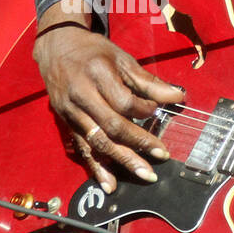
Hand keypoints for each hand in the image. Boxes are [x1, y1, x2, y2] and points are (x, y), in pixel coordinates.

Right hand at [32, 3, 184, 192]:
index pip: (124, 101)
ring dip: (122, 160)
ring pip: (98, 141)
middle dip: (138, 144)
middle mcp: (81, 95)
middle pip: (112, 126)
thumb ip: (148, 81)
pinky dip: (96, 168)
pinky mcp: (66, 122)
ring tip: (144, 174)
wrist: (56, 47)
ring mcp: (71, 111)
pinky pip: (82, 149)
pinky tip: (109, 184)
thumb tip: (177, 97)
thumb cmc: (93, 52)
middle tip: (161, 156)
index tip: (156, 112)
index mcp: (97, 74)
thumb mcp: (121, 58)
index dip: (143, 110)